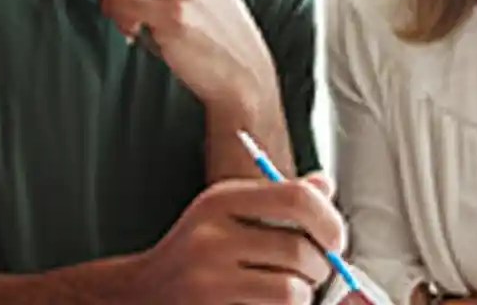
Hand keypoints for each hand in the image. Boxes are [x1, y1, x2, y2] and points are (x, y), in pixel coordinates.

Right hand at [130, 172, 345, 304]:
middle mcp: (212, 236)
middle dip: (320, 268)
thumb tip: (324, 184)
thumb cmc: (196, 253)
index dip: (330, 220)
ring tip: (288, 292)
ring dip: (303, 297)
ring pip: (293, 290)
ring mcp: (209, 280)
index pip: (296, 198)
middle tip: (313, 273)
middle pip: (301, 250)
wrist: (141, 293)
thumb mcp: (228, 214)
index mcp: (222, 200)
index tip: (336, 240)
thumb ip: (277, 199)